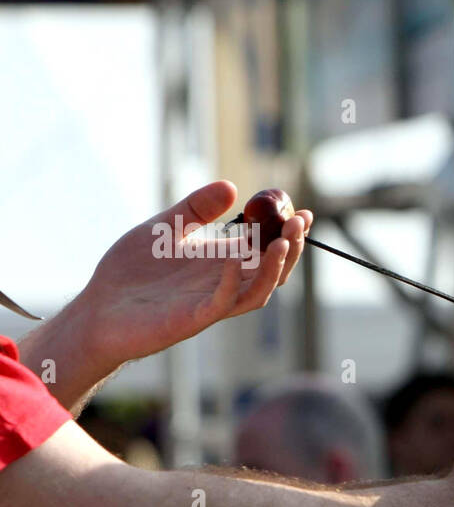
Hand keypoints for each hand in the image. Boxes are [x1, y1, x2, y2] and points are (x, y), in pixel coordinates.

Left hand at [72, 180, 312, 370]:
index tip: (302, 212)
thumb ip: (196, 209)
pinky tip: (234, 259)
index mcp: (222, 262)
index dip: (287, 233)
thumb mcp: (165, 228)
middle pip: (272, 270)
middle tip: (299, 223)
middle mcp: (225, 284)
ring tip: (284, 242)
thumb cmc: (131, 272)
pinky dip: (232, 282)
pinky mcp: (193, 319)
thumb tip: (232, 187)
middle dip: (291, 247)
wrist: (98, 309)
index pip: (266, 249)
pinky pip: (222, 303)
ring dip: (275, 269)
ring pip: (258, 291)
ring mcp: (211, 304)